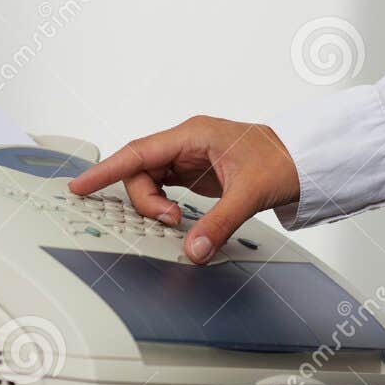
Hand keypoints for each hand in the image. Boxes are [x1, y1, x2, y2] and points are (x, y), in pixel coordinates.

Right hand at [68, 116, 299, 263]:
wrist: (303, 161)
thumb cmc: (281, 162)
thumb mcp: (249, 194)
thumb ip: (218, 224)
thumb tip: (193, 249)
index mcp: (193, 134)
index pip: (137, 152)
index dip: (105, 169)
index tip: (80, 184)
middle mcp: (186, 142)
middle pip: (139, 169)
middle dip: (144, 199)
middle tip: (168, 220)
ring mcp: (189, 157)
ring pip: (150, 180)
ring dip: (153, 204)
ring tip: (175, 221)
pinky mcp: (194, 172)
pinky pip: (163, 186)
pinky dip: (162, 204)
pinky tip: (173, 217)